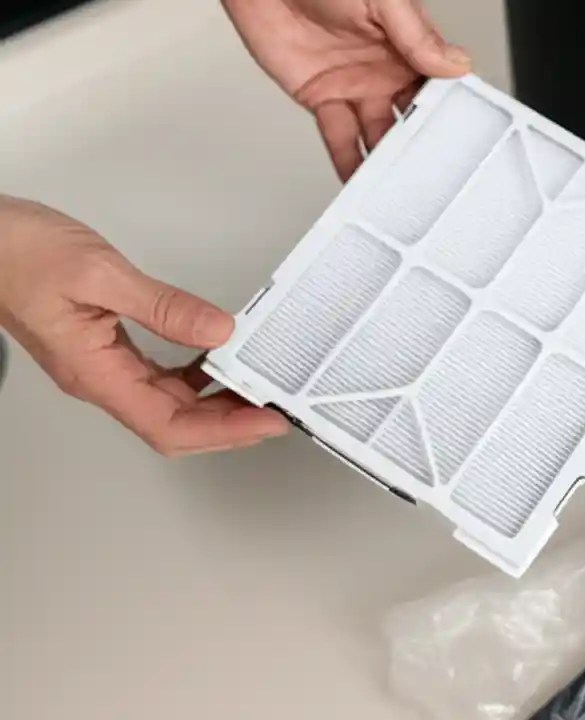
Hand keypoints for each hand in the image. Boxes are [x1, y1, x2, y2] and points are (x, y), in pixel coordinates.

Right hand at [0, 196, 289, 455]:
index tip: (267, 422)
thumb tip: (219, 331)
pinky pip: (157, 375)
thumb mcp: (99, 273)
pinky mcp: (102, 346)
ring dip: (215, 402)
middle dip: (229, 423)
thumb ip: (163, 306)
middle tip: (277, 409)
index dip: (225, 431)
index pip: (171, 425)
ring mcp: (100, 365)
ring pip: (168, 402)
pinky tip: (217, 357)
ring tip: (256, 387)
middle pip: (175, 423)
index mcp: (95, 373)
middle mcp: (98, 378)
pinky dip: (194, 374)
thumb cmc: (16, 252)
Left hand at [223, 0, 471, 180]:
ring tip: (397, 186)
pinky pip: (338, 136)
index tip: (458, 142)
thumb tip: (456, 63)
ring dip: (386, 160)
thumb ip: (417, 35)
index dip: (448, 115)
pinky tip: (360, 180)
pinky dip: (348, 161)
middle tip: (429, 174)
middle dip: (421, 147)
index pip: (438, 88)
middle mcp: (385, 68)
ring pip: (377, 134)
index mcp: (408, 44)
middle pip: (411, 119)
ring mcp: (354, 85)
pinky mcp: (320, 96)